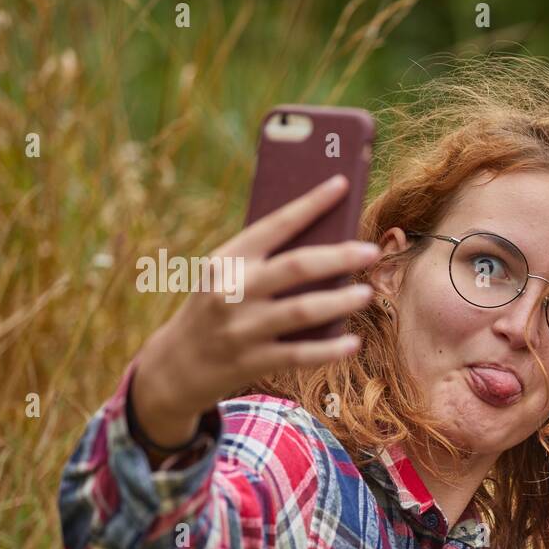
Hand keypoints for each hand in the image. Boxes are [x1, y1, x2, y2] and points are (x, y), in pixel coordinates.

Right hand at [130, 174, 379, 447]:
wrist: (176, 365)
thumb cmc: (216, 310)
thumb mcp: (225, 277)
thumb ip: (264, 261)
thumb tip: (328, 240)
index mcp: (227, 260)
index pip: (275, 224)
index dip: (311, 204)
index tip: (341, 184)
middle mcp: (233, 291)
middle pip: (296, 267)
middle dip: (338, 257)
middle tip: (372, 250)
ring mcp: (242, 328)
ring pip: (301, 311)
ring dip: (339, 302)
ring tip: (367, 293)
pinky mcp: (252, 361)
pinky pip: (298, 354)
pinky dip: (328, 350)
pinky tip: (353, 343)